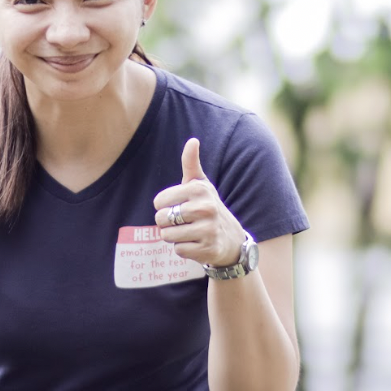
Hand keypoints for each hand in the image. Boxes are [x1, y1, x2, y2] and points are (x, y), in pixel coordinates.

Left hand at [153, 138, 245, 269]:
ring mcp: (207, 230)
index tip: (178, 207)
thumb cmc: (208, 207)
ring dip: (174, 237)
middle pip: (161, 219)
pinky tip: (196, 244)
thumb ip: (191, 164)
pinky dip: (184, 249)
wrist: (232, 239)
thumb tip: (192, 140)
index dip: (164, 206)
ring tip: (189, 232)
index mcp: (199, 190)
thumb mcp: (201, 185)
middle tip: (183, 222)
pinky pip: (178, 250)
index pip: (159, 201)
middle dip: (167, 223)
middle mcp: (205, 208)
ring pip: (167, 236)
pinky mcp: (207, 249)